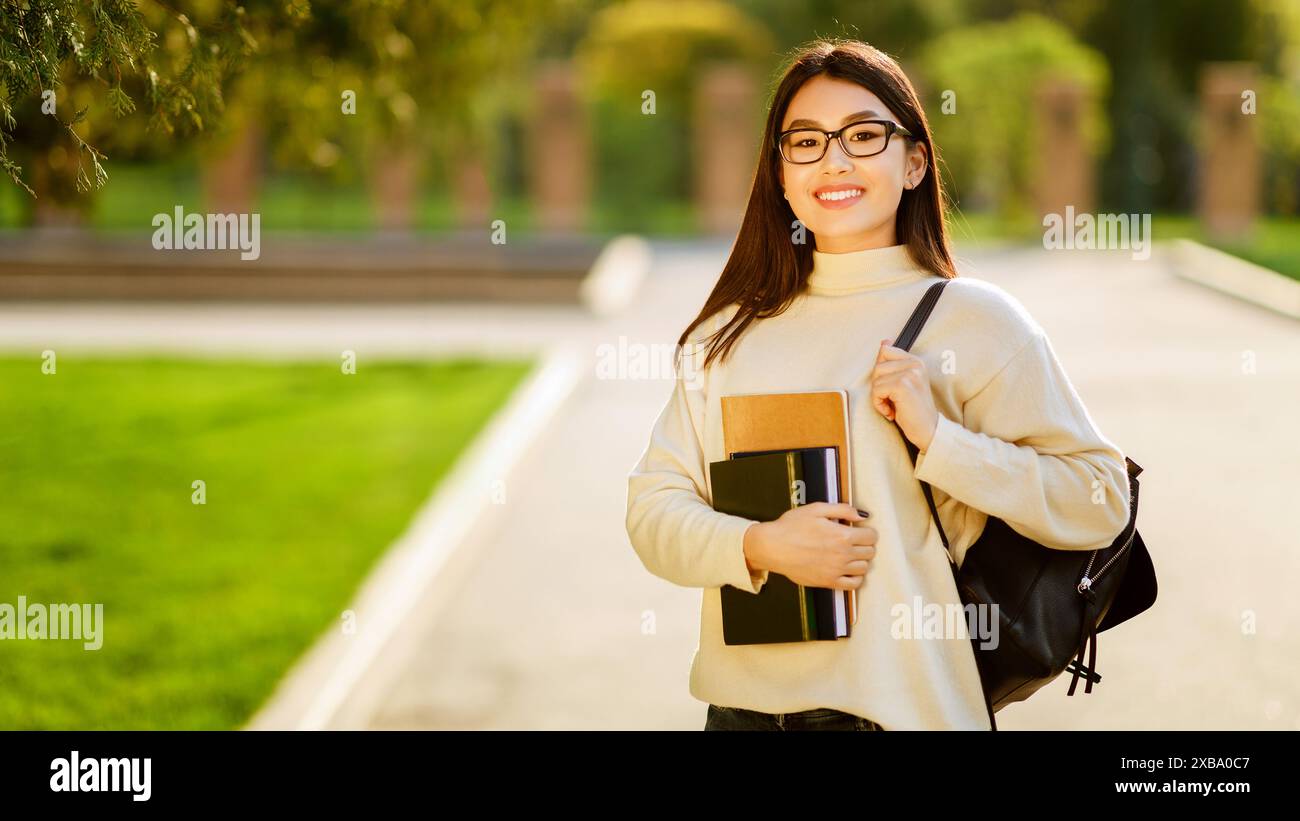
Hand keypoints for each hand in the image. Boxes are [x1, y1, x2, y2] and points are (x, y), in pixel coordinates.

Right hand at [745, 503, 876, 590]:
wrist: (773, 547)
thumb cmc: (790, 526)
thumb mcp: (816, 509)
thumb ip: (842, 510)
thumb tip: (862, 515)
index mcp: (842, 535)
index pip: (871, 536)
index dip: (867, 531)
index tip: (860, 530)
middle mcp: (842, 554)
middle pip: (870, 552)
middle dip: (865, 544)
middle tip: (853, 540)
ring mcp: (836, 570)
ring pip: (864, 567)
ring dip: (860, 559)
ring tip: (849, 553)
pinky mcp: (828, 582)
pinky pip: (853, 584)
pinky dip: (855, 577)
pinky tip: (847, 569)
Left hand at [869, 337, 939, 451]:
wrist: (928, 429)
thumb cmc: (913, 409)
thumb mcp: (904, 382)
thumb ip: (894, 364)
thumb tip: (884, 342)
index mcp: (915, 361)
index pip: (885, 350)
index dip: (881, 371)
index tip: (891, 386)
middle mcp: (915, 364)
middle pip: (877, 367)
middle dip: (879, 386)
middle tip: (893, 400)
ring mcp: (910, 374)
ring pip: (875, 380)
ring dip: (879, 398)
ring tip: (893, 406)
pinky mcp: (902, 385)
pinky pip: (876, 390)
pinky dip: (879, 404)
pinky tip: (892, 411)